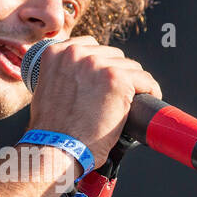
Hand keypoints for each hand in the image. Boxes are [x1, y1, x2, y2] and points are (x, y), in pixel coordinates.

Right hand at [27, 36, 162, 168]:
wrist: (55, 149)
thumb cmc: (51, 131)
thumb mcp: (47, 91)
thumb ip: (62, 76)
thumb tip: (81, 79)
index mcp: (55, 53)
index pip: (90, 47)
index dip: (102, 65)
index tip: (105, 79)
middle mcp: (75, 54)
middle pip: (112, 55)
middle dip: (117, 74)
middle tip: (116, 97)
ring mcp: (97, 64)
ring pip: (130, 67)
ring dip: (132, 84)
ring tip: (129, 102)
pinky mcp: (117, 79)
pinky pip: (144, 80)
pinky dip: (149, 91)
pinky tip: (148, 100)